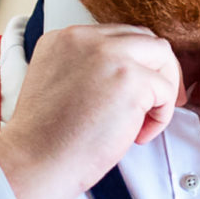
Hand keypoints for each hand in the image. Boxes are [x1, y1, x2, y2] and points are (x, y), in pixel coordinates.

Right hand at [0, 23, 182, 198]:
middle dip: (159, 69)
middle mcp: (85, 38)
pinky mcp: (130, 79)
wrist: (34, 162)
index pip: (116, 36)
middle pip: (144, 39)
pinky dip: (160, 117)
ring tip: (145, 122)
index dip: (134, 64)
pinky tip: (136, 136)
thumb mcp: (59, 85)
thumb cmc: (46, 140)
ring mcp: (109, 55)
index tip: (137, 89)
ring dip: (164, 89)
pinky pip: (166, 90)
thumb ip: (88, 70)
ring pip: (162, 55)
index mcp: (64, 38)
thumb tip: (128, 77)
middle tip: (161, 101)